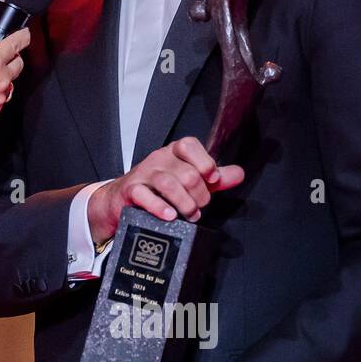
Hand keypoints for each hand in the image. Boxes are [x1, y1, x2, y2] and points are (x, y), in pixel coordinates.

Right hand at [87, 136, 243, 243]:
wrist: (122, 199)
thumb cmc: (157, 189)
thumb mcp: (188, 180)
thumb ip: (213, 178)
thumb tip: (238, 174)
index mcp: (173, 153)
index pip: (189, 145)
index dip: (205, 162)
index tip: (213, 179)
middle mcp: (158, 160)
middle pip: (186, 172)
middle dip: (199, 195)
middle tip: (199, 207)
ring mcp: (143, 174)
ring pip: (168, 183)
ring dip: (184, 203)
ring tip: (189, 215)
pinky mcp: (131, 191)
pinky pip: (145, 196)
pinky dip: (159, 207)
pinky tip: (169, 215)